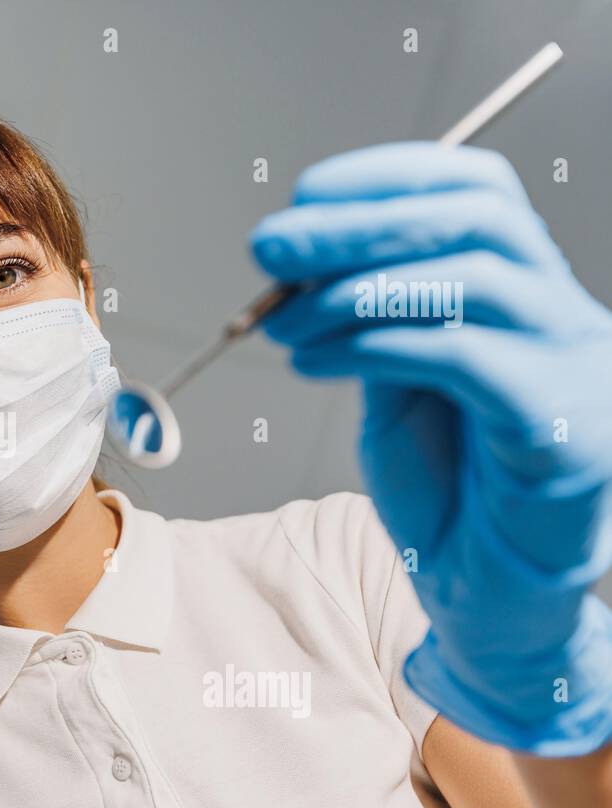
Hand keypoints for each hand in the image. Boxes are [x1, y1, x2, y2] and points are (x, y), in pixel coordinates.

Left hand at [250, 142, 611, 754]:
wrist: (488, 595)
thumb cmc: (444, 490)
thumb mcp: (394, 385)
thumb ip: (370, 319)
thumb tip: (304, 262)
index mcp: (525, 292)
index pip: (478, 189)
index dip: (389, 176)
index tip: (304, 194)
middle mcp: (563, 315)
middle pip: (474, 220)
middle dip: (357, 223)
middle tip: (268, 247)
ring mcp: (575, 369)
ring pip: (472, 279)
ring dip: (352, 290)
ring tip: (280, 322)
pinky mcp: (563, 429)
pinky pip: (466, 356)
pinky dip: (376, 344)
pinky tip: (314, 360)